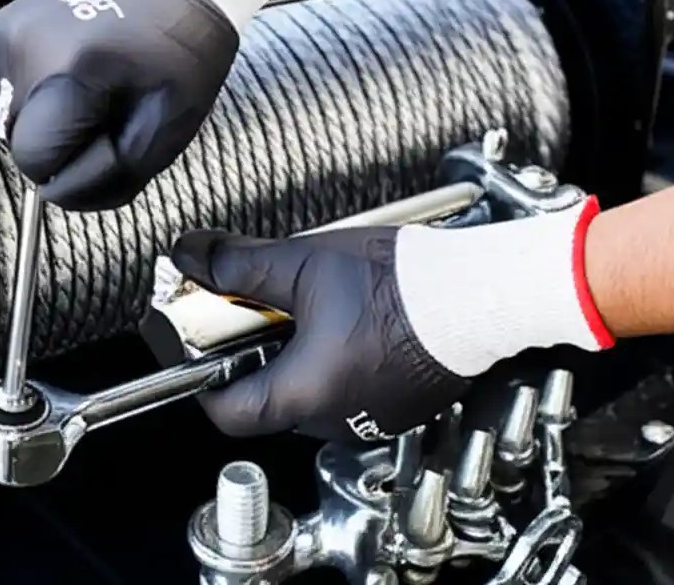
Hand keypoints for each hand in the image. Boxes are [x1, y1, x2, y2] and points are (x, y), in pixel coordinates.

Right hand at [0, 0, 238, 210]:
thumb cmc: (181, 49)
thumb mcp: (167, 128)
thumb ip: (110, 176)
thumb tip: (55, 193)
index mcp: (70, 72)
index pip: (35, 161)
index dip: (74, 172)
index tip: (109, 147)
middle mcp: (26, 49)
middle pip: (20, 143)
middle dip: (63, 146)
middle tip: (109, 115)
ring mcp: (8, 33)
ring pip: (13, 119)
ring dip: (51, 121)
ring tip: (96, 88)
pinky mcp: (2, 26)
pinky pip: (10, 89)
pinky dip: (40, 95)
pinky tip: (77, 73)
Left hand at [170, 199, 610, 441]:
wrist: (482, 294)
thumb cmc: (407, 286)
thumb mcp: (306, 263)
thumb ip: (239, 265)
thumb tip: (191, 255)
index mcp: (304, 393)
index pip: (226, 412)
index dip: (201, 380)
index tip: (197, 347)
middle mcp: (335, 419)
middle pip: (268, 400)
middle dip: (254, 355)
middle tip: (257, 311)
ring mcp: (371, 418)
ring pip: (310, 393)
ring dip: (296, 355)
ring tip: (308, 308)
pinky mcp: (400, 406)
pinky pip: (349, 390)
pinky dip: (335, 360)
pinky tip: (349, 320)